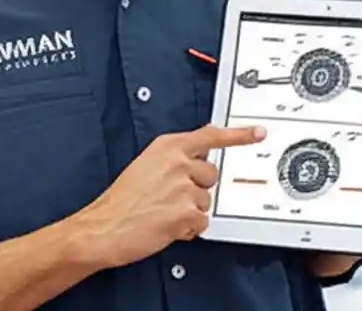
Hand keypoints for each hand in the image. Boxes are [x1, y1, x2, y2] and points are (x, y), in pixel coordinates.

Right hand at [75, 124, 265, 269]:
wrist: (103, 227)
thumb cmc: (121, 201)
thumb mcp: (145, 166)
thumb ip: (172, 161)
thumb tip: (195, 165)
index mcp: (167, 146)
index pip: (210, 136)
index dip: (238, 135)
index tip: (257, 133)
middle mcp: (178, 162)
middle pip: (211, 174)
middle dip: (196, 189)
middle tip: (169, 198)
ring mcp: (183, 186)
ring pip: (206, 201)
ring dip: (190, 211)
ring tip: (162, 213)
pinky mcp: (186, 212)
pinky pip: (202, 222)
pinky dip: (187, 229)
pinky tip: (167, 227)